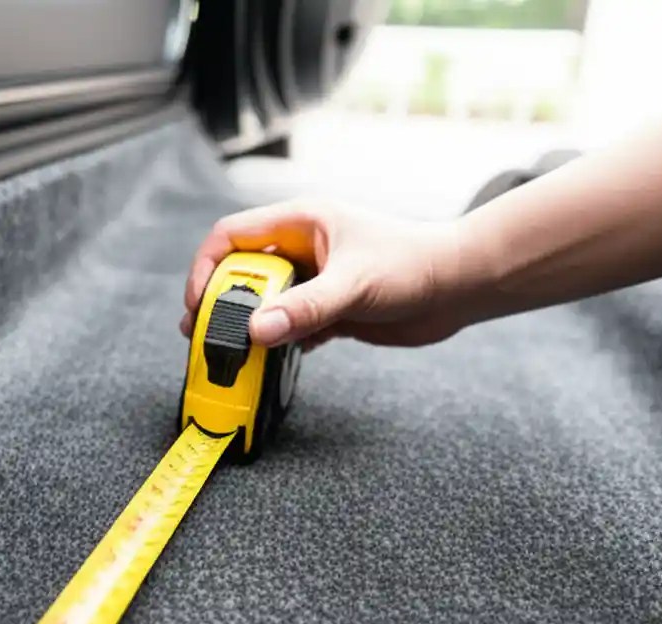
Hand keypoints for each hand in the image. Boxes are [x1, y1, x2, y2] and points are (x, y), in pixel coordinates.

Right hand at [180, 199, 476, 349]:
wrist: (462, 286)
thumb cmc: (415, 264)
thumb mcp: (354, 285)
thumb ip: (305, 308)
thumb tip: (254, 331)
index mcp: (300, 222)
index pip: (231, 237)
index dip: (206, 268)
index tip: (199, 304)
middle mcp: (301, 248)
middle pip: (240, 272)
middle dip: (219, 303)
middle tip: (203, 335)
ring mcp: (314, 279)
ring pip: (262, 302)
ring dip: (245, 327)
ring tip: (228, 353)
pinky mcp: (328, 308)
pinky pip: (288, 325)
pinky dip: (275, 343)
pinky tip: (270, 362)